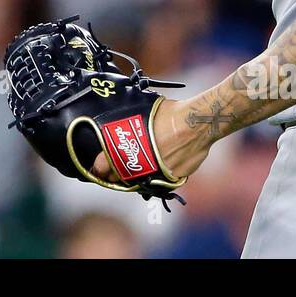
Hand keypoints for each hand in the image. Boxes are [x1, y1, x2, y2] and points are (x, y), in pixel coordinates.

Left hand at [90, 97, 215, 184]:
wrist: (196, 123)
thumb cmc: (170, 114)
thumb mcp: (142, 114)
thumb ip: (129, 126)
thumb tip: (122, 127)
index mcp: (126, 148)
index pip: (103, 165)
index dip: (100, 167)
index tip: (99, 167)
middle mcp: (138, 165)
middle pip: (118, 177)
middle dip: (114, 175)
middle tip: (113, 172)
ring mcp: (155, 175)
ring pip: (137, 182)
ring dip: (133, 178)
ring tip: (132, 171)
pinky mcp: (171, 180)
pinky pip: (158, 182)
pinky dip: (155, 177)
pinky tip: (155, 170)